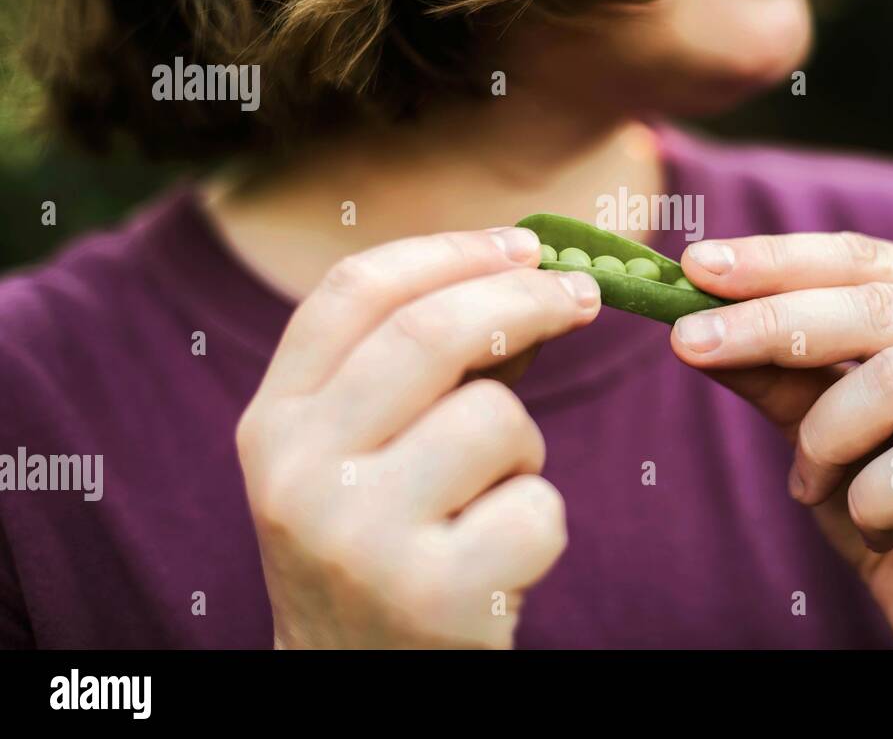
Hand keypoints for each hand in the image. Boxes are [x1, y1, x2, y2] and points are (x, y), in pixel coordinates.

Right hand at [236, 228, 600, 647]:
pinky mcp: (432, 598)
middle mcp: (298, 475)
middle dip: (525, 298)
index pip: (354, 291)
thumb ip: (412, 371)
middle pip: (431, 331)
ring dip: (525, 448)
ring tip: (493, 497)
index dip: (451, 250)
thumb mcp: (356, 456)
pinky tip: (500, 563)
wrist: (358, 686)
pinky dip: (543, 525)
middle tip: (582, 295)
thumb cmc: (378, 547)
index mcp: (273, 423)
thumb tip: (525, 275)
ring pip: (496, 419)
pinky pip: (537, 509)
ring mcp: (359, 539)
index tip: (525, 243)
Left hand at [671, 231, 892, 647]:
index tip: (695, 266)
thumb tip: (694, 323)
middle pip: (877, 308)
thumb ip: (776, 375)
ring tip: (809, 484)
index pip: (863, 260)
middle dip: (772, 324)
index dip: (778, 259)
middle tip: (689, 343)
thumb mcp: (818, 430)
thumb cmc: (889, 504)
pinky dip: (870, 502)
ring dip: (825, 438)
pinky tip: (877, 528)